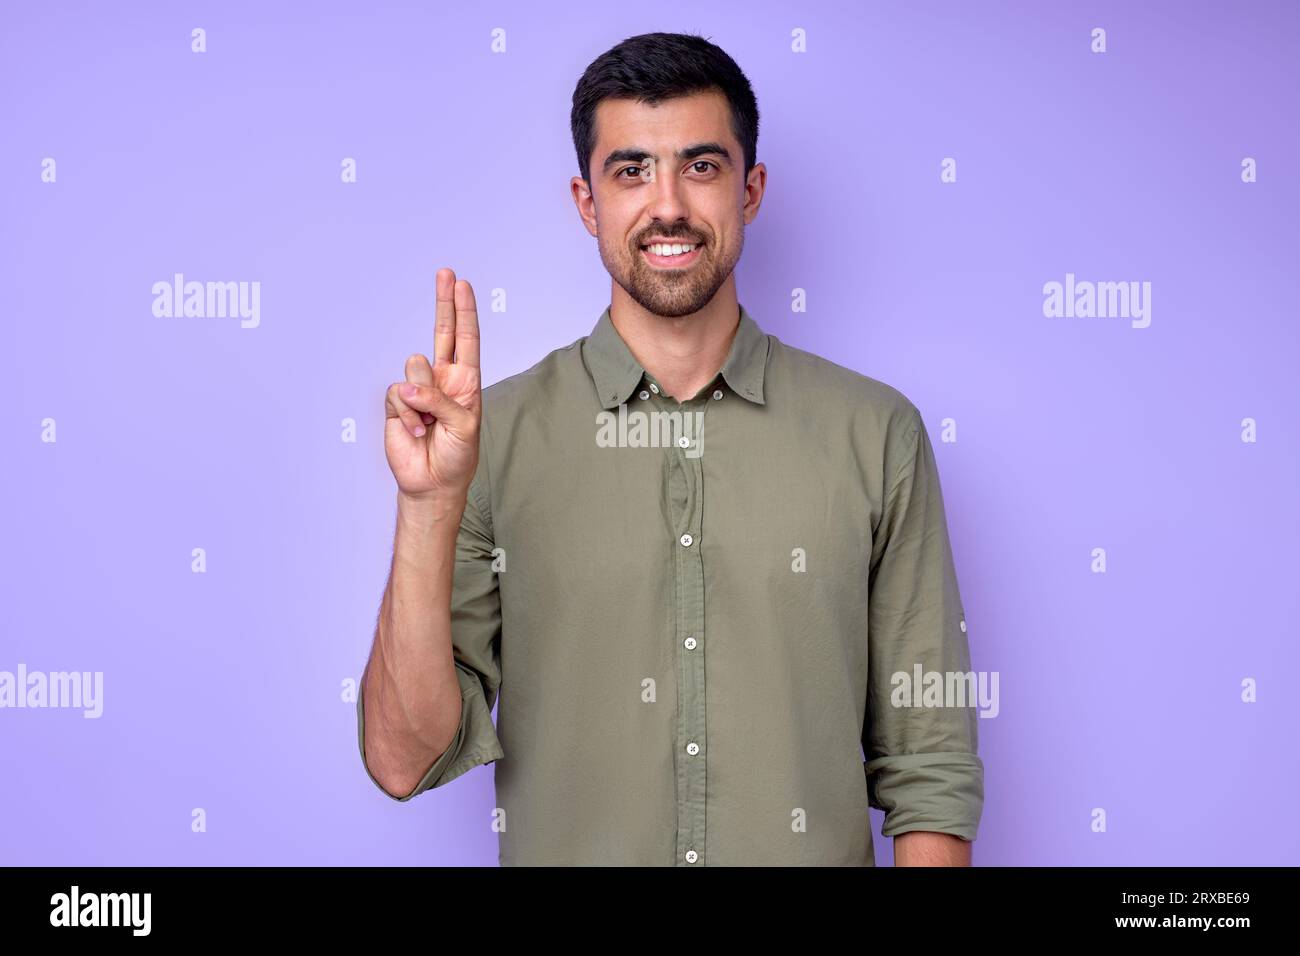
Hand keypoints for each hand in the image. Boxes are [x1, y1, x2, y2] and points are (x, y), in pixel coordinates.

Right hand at [384, 268, 480, 502]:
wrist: (432, 483)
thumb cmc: (457, 455)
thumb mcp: (462, 426)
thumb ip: (440, 400)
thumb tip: (408, 386)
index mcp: (465, 382)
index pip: (466, 340)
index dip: (464, 312)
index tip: (463, 285)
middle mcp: (442, 380)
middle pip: (442, 333)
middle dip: (444, 303)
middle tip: (446, 273)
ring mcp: (418, 389)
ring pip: (415, 369)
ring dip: (423, 399)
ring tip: (428, 424)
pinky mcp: (396, 403)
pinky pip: (397, 394)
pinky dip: (407, 414)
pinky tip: (415, 430)